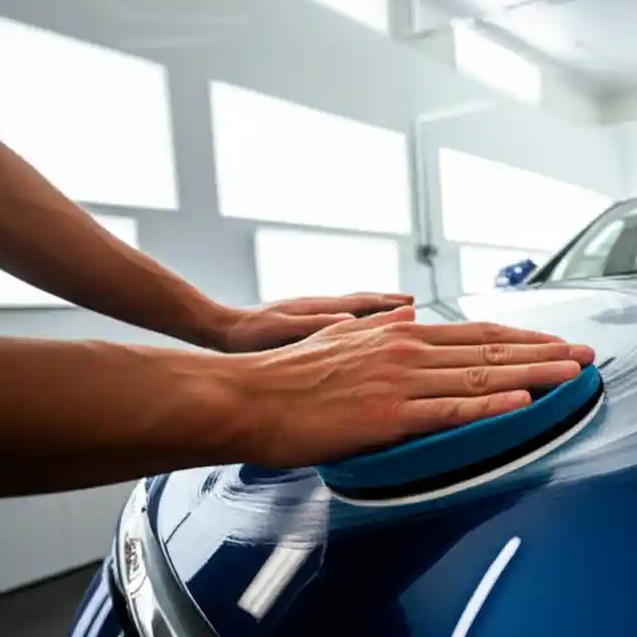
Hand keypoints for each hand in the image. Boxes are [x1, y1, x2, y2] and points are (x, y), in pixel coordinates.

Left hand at [214, 293, 413, 352]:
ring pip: (352, 309)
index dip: (389, 306)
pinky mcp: (304, 323)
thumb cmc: (250, 334)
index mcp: (319, 308)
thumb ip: (317, 325)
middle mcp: (319, 306)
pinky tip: (359, 329)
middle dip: (388, 303)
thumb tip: (351, 317)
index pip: (363, 303)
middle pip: (362, 301)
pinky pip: (340, 318)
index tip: (413, 306)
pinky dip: (357, 319)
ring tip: (394, 313)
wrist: (222, 330)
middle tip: (413, 304)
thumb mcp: (282, 331)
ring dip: (374, 310)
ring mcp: (312, 313)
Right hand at [225, 306, 594, 467]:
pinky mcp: (388, 416)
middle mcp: (408, 350)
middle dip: (545, 353)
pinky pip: (450, 411)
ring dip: (534, 376)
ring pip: (482, 377)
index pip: (476, 334)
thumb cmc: (286, 375)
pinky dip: (490, 407)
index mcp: (399, 334)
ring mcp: (401, 382)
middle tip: (588, 355)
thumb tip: (403, 315)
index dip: (522, 338)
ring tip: (574, 376)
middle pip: (491, 350)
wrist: (246, 397)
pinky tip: (522, 404)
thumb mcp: (339, 337)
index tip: (556, 342)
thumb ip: (378, 328)